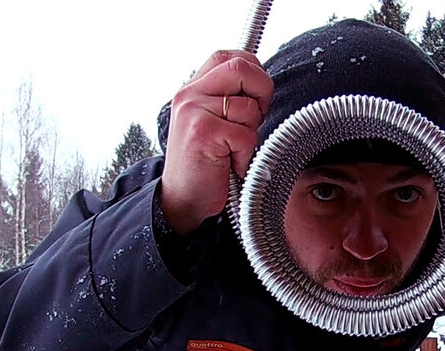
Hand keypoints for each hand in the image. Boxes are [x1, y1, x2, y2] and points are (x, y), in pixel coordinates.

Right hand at [160, 50, 273, 234]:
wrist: (182, 199)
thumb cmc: (204, 164)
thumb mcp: (211, 123)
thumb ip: (227, 99)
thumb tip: (262, 82)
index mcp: (193, 89)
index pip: (229, 57)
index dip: (253, 71)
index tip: (256, 97)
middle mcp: (189, 95)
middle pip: (242, 69)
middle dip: (262, 93)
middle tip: (255, 120)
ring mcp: (194, 112)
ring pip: (249, 108)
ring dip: (250, 134)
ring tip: (231, 151)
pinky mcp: (204, 133)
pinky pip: (246, 135)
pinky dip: (245, 156)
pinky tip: (229, 164)